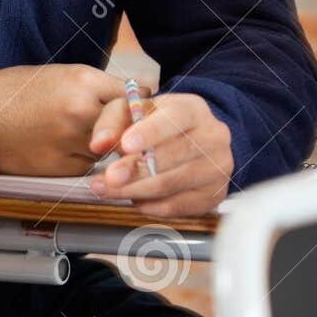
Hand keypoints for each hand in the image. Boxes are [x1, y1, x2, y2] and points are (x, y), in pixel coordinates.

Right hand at [0, 64, 129, 175]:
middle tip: (120, 128)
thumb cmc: (16, 91)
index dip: (137, 105)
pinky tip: (59, 146)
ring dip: (103, 146)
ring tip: (74, 132)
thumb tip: (138, 94)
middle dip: (126, 128)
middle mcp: (82, 110)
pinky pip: (87, 166)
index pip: (132, 95)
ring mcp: (72, 141)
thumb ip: (98, 86)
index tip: (138, 109)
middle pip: (127, 125)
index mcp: (83, 80)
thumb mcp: (60, 74)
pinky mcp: (62, 167)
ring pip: (109, 149)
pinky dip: (82, 159)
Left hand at [89, 92, 232, 217]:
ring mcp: (217, 167)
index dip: (149, 133)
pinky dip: (151, 205)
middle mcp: (212, 137)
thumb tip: (98, 143)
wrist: (195, 138)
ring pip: (171, 184)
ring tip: (109, 190)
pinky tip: (135, 199)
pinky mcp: (214, 194)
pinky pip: (178, 206)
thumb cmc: (161, 122)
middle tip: (108, 178)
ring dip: (135, 191)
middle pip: (171, 157)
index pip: (175, 119)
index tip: (125, 145)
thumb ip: (113, 122)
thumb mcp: (134, 110)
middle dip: (134, 170)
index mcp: (194, 109)